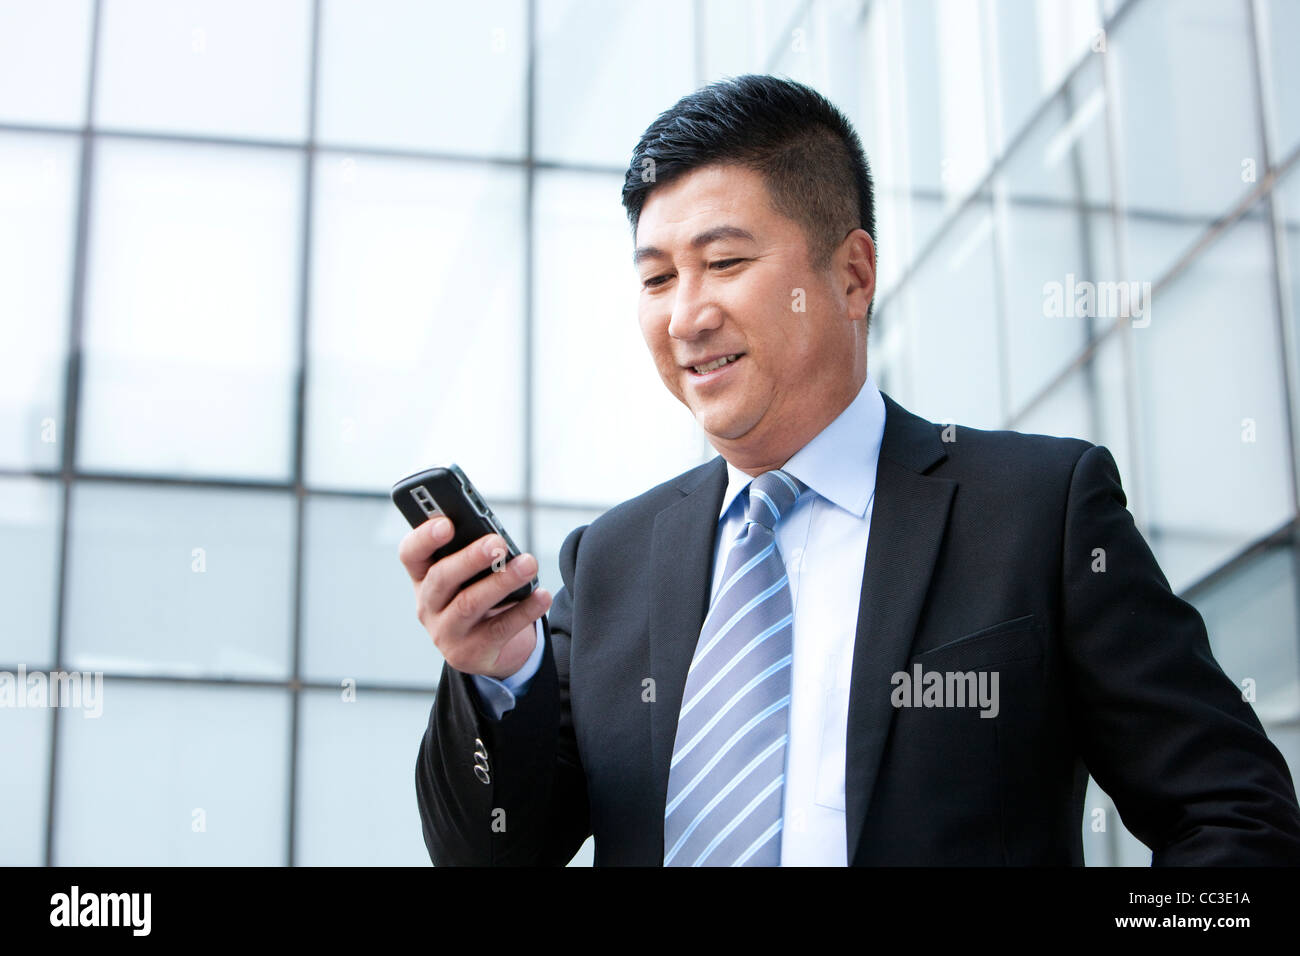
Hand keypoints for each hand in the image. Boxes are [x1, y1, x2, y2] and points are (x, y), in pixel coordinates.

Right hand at [399, 515, 551, 678]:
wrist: (489, 650)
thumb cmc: (478, 596)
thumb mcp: (469, 577)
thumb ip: (475, 557)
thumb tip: (498, 542)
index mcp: (422, 577)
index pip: (411, 553)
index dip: (424, 537)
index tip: (447, 524)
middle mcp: (427, 605)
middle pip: (441, 578)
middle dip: (471, 558)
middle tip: (498, 543)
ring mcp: (446, 633)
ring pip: (469, 604)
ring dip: (501, 582)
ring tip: (528, 564)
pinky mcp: (470, 654)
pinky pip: (499, 629)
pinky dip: (524, 611)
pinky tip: (542, 596)